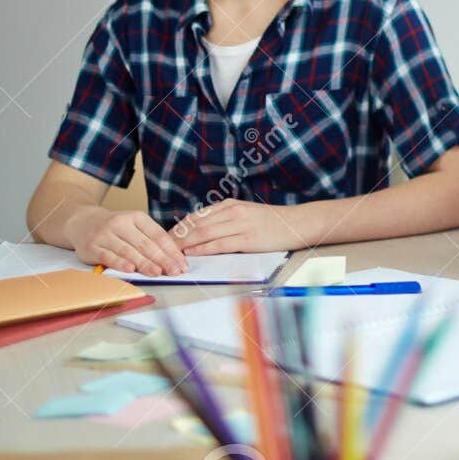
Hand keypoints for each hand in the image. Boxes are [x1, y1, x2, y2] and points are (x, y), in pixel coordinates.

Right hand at [70, 207, 187, 276]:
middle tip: (175, 271)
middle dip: (163, 259)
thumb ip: (150, 239)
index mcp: (136, 217)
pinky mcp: (92, 247)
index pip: (158, 235)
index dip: (171, 250)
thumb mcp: (134, 226)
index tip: (182, 264)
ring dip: (145, 263)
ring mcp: (105, 235)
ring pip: (129, 251)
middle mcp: (121, 223)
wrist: (82, 222)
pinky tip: (131, 270)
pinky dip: (120, 263)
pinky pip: (108, 256)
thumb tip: (173, 258)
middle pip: (145, 244)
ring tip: (158, 272)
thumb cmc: (115, 228)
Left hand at [170, 199, 309, 254]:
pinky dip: (203, 249)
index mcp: (230, 205)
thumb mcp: (246, 214)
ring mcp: (241, 224)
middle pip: (196, 224)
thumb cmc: (273, 222)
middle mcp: (233, 211)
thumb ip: (225, 220)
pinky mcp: (248, 238)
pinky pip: (220, 244)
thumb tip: (202, 233)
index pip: (196, 216)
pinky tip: (192, 254)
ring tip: (170, 253)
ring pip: (204, 233)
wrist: (298, 223)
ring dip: (185, 244)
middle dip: (176, 236)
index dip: (178, 227)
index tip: (165, 238)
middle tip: (160, 247)